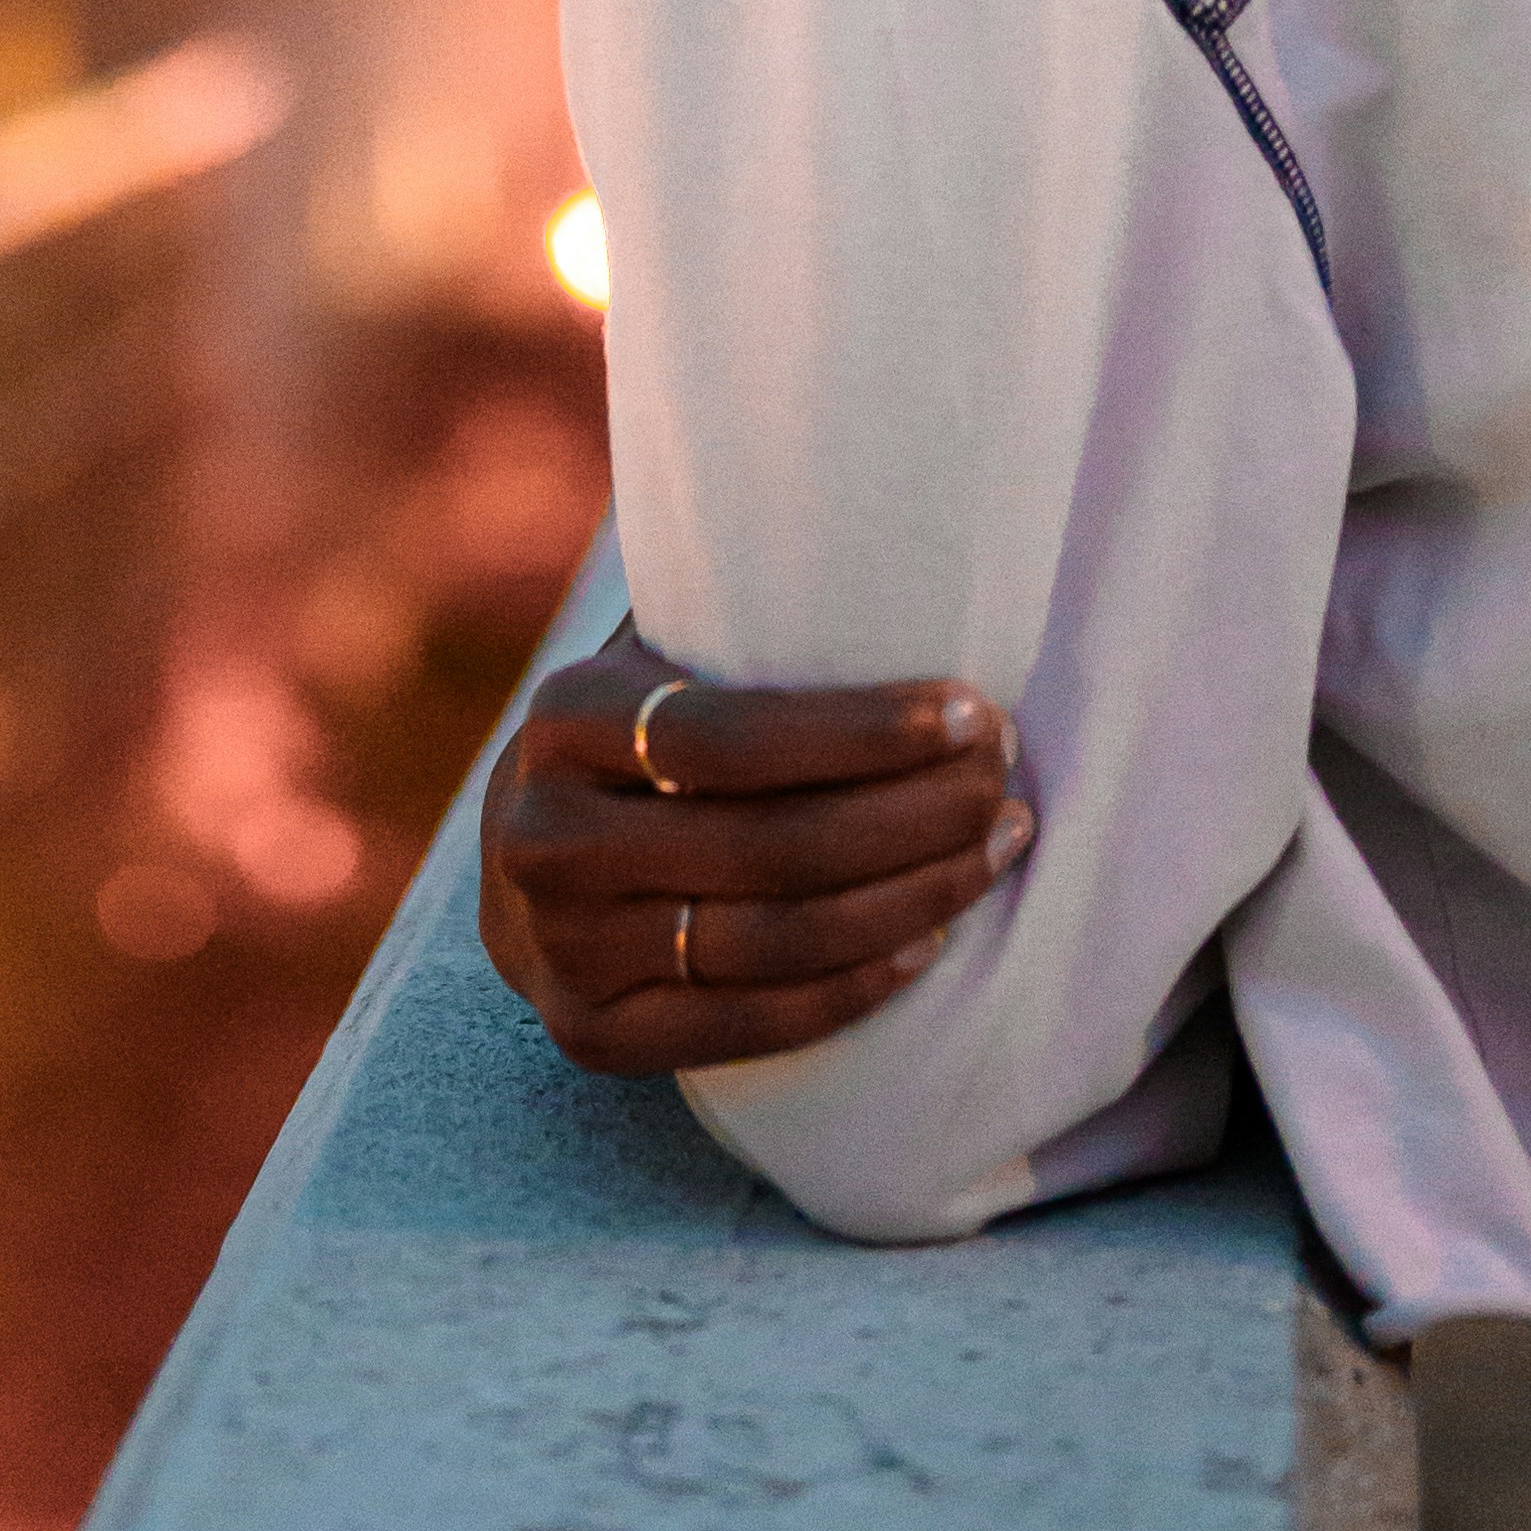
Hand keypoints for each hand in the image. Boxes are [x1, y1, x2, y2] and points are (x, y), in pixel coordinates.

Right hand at [476, 618, 1032, 1076]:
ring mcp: (560, 950)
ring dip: (910, 900)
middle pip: (767, 845)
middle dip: (913, 817)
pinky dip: (852, 987)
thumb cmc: (640, 736)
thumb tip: (891, 493)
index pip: (730, 736)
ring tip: (997, 850)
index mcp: (562, 720)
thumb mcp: (655, 658)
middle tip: (1006, 785)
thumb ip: (733, 602)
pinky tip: (932, 943)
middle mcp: (543, 839)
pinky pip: (748, 1023)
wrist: (524, 874)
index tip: (972, 713)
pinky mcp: (591, 1037)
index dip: (862, 735)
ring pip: (771, 937)